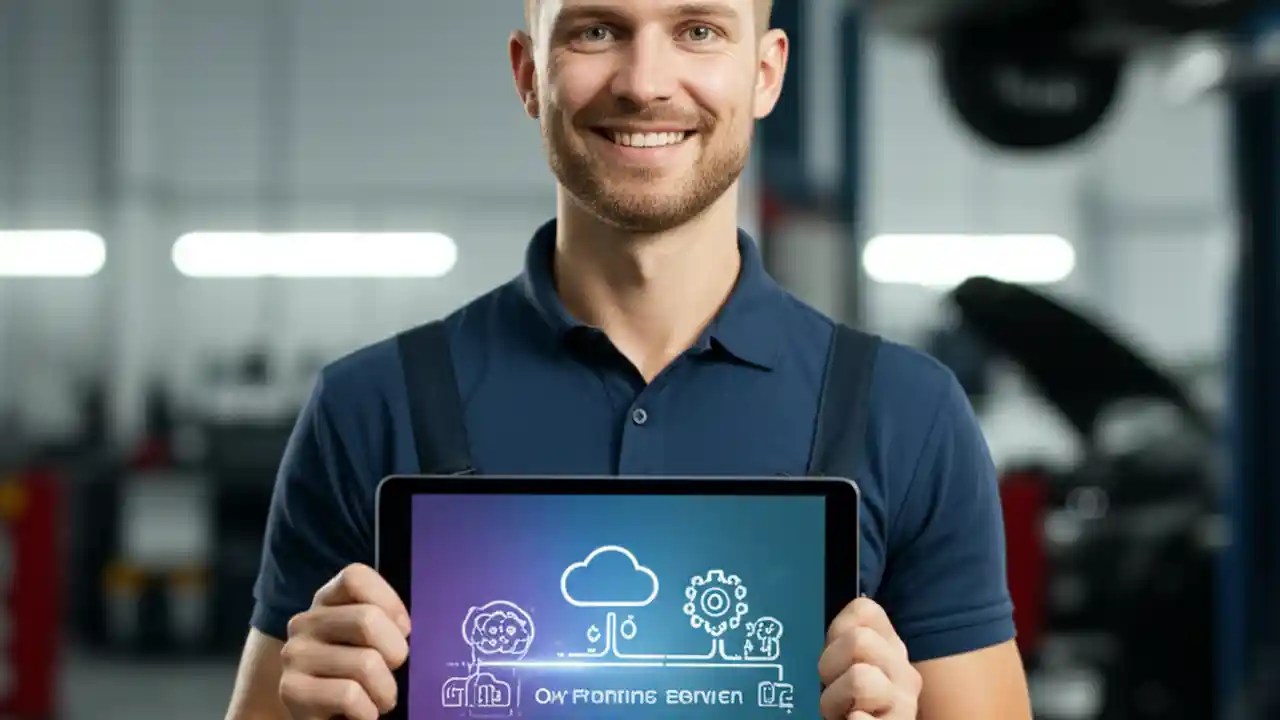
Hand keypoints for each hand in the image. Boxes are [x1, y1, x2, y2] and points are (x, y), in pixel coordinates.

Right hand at [279, 563, 410, 719]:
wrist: (319, 715)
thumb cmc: (357, 675)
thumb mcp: (370, 641)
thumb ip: (385, 622)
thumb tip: (413, 626)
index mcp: (326, 601)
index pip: (355, 577)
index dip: (389, 601)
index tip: (403, 630)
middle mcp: (304, 622)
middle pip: (367, 619)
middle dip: (395, 652)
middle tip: (393, 671)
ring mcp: (294, 655)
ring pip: (365, 663)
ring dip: (385, 690)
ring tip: (379, 698)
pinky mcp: (291, 690)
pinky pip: (349, 695)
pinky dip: (368, 711)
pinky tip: (363, 713)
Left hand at [818, 597, 921, 719]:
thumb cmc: (849, 701)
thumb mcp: (845, 664)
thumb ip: (843, 640)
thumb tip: (837, 617)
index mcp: (891, 645)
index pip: (864, 609)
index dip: (837, 632)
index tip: (837, 658)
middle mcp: (904, 669)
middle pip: (859, 639)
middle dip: (830, 666)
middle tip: (836, 689)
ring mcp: (905, 702)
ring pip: (860, 678)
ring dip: (834, 700)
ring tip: (843, 712)